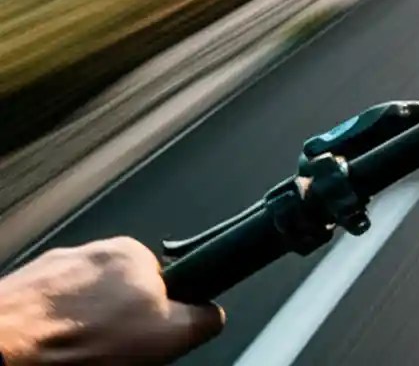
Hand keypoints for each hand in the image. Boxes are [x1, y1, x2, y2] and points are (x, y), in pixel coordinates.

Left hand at [0, 237, 223, 364]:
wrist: (4, 347)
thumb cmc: (76, 342)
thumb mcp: (169, 336)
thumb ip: (202, 318)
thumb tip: (212, 315)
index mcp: (133, 253)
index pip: (163, 283)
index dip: (159, 317)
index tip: (148, 339)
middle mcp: (93, 251)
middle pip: (122, 293)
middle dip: (120, 322)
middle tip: (113, 351)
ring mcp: (53, 268)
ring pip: (82, 304)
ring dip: (83, 327)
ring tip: (78, 353)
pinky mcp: (22, 288)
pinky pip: (49, 311)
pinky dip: (53, 329)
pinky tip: (53, 349)